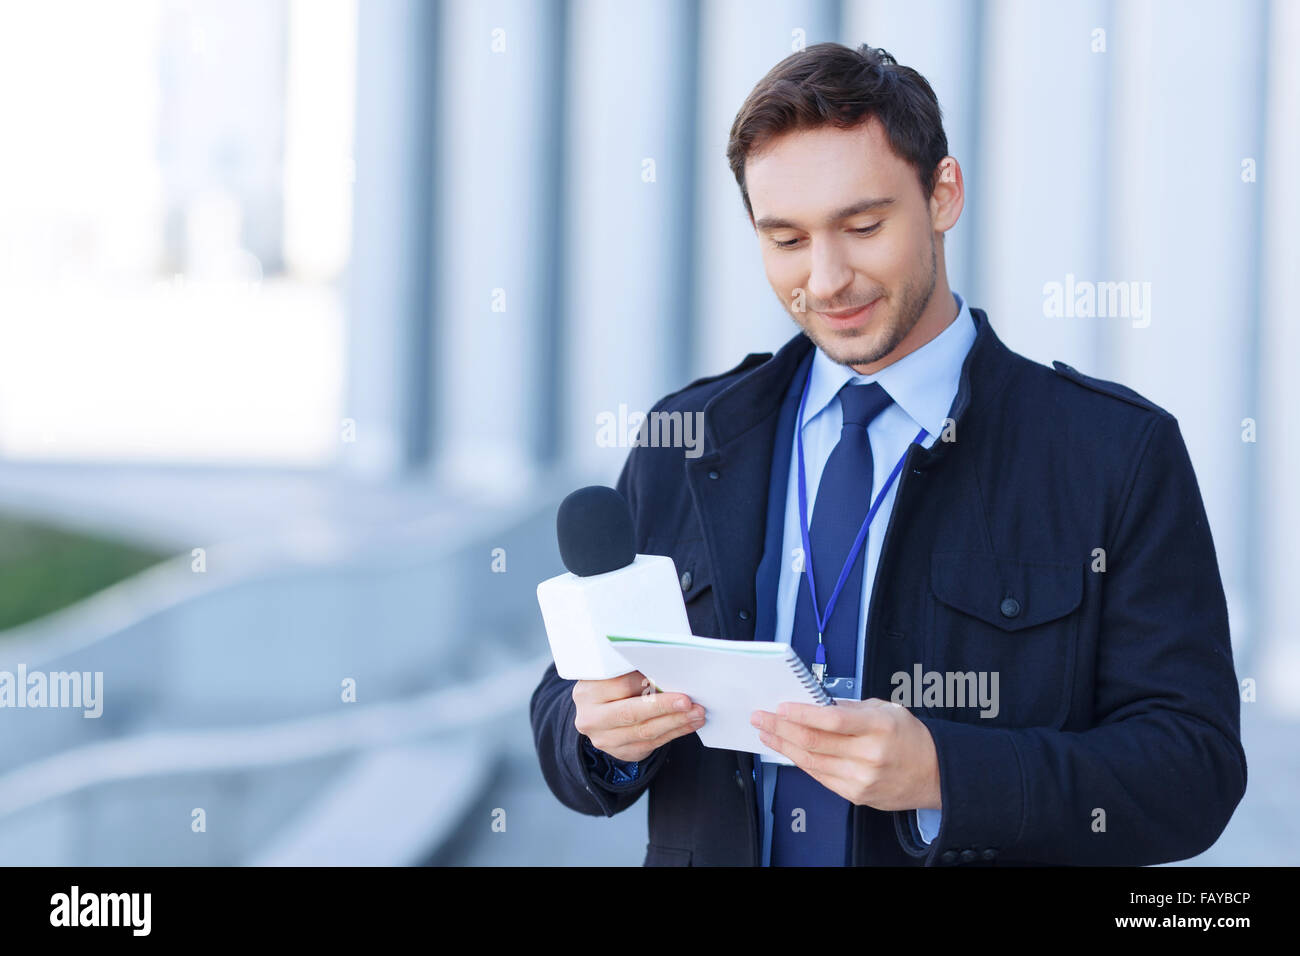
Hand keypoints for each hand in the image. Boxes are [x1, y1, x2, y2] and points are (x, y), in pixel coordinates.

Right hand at [573, 671, 705, 762]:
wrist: (599, 715)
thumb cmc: (612, 686)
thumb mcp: (614, 675)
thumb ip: (634, 673)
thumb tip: (669, 672)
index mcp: (587, 692)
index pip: (620, 685)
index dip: (647, 683)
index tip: (672, 678)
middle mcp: (590, 718)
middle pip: (631, 713)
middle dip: (663, 707)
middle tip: (688, 702)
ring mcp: (604, 739)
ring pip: (645, 732)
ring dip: (675, 722)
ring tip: (697, 713)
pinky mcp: (620, 752)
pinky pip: (652, 744)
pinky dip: (674, 733)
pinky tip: (689, 724)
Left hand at [750, 698, 940, 811]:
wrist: (935, 774)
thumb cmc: (910, 738)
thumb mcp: (886, 709)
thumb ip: (849, 707)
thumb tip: (815, 703)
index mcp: (879, 726)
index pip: (831, 719)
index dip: (801, 714)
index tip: (780, 707)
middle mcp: (869, 754)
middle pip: (814, 742)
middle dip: (780, 728)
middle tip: (761, 718)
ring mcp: (861, 777)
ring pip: (811, 761)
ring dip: (783, 746)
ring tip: (767, 733)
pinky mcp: (856, 794)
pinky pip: (819, 776)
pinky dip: (800, 762)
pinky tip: (787, 751)